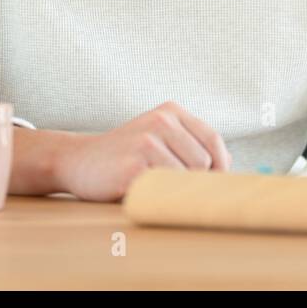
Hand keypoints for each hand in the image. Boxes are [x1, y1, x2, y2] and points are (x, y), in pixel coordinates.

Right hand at [57, 101, 231, 201]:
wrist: (78, 160)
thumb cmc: (125, 155)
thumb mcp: (159, 138)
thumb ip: (189, 146)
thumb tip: (228, 169)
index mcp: (171, 111)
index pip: (213, 139)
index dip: (221, 165)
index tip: (217, 183)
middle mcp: (161, 120)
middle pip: (203, 162)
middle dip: (193, 181)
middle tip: (170, 186)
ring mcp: (147, 141)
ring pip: (186, 178)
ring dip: (172, 190)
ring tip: (150, 185)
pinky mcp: (134, 165)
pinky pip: (164, 189)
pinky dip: (157, 196)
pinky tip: (139, 190)